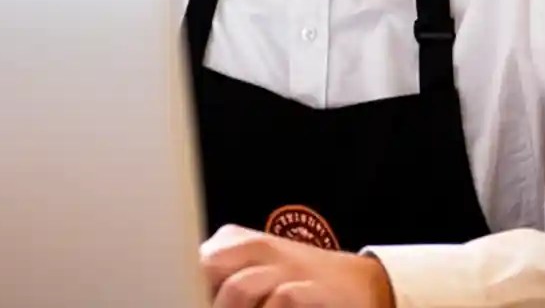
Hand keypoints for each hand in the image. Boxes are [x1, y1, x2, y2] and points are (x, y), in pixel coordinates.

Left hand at [200, 225, 395, 307]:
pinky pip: (280, 301)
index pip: (193, 262)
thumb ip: (219, 281)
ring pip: (239, 289)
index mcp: (237, 242)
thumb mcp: (254, 272)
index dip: (188, 287)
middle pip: (208, 269)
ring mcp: (288, 266)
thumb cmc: (297, 284)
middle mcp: (260, 247)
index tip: (187, 297)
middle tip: (214, 306)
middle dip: (208, 298)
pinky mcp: (312, 289)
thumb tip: (184, 293)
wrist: (360, 285)